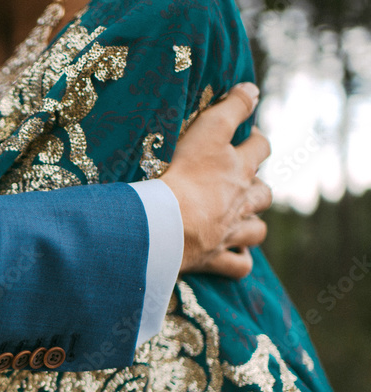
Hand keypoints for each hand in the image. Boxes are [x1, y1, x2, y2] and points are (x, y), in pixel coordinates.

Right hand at [162, 82, 272, 278]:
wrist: (165, 224)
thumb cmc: (181, 175)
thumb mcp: (206, 130)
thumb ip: (231, 108)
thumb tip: (253, 88)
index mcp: (236, 170)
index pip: (259, 149)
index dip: (256, 141)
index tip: (248, 137)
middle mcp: (239, 201)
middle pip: (263, 193)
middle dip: (258, 186)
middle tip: (243, 183)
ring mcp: (229, 232)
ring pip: (256, 229)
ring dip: (253, 223)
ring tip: (243, 220)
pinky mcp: (213, 258)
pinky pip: (237, 266)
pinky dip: (240, 261)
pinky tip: (236, 255)